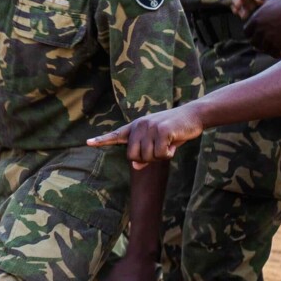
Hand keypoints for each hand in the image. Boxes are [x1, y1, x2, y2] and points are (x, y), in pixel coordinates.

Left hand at [87, 105, 205, 162]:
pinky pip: (161, 154)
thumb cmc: (174, 131)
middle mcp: (139, 126)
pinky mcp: (162, 131)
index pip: (115, 135)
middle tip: (159, 151)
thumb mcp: (157, 142)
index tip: (88, 143)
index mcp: (135, 127)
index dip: (102, 140)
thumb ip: (145, 153)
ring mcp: (150, 127)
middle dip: (146, 159)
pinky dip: (169, 154)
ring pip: (148, 157)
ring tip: (168, 143)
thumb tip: (135, 165)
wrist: (192, 115)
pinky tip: (174, 144)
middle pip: (132, 156)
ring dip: (160, 156)